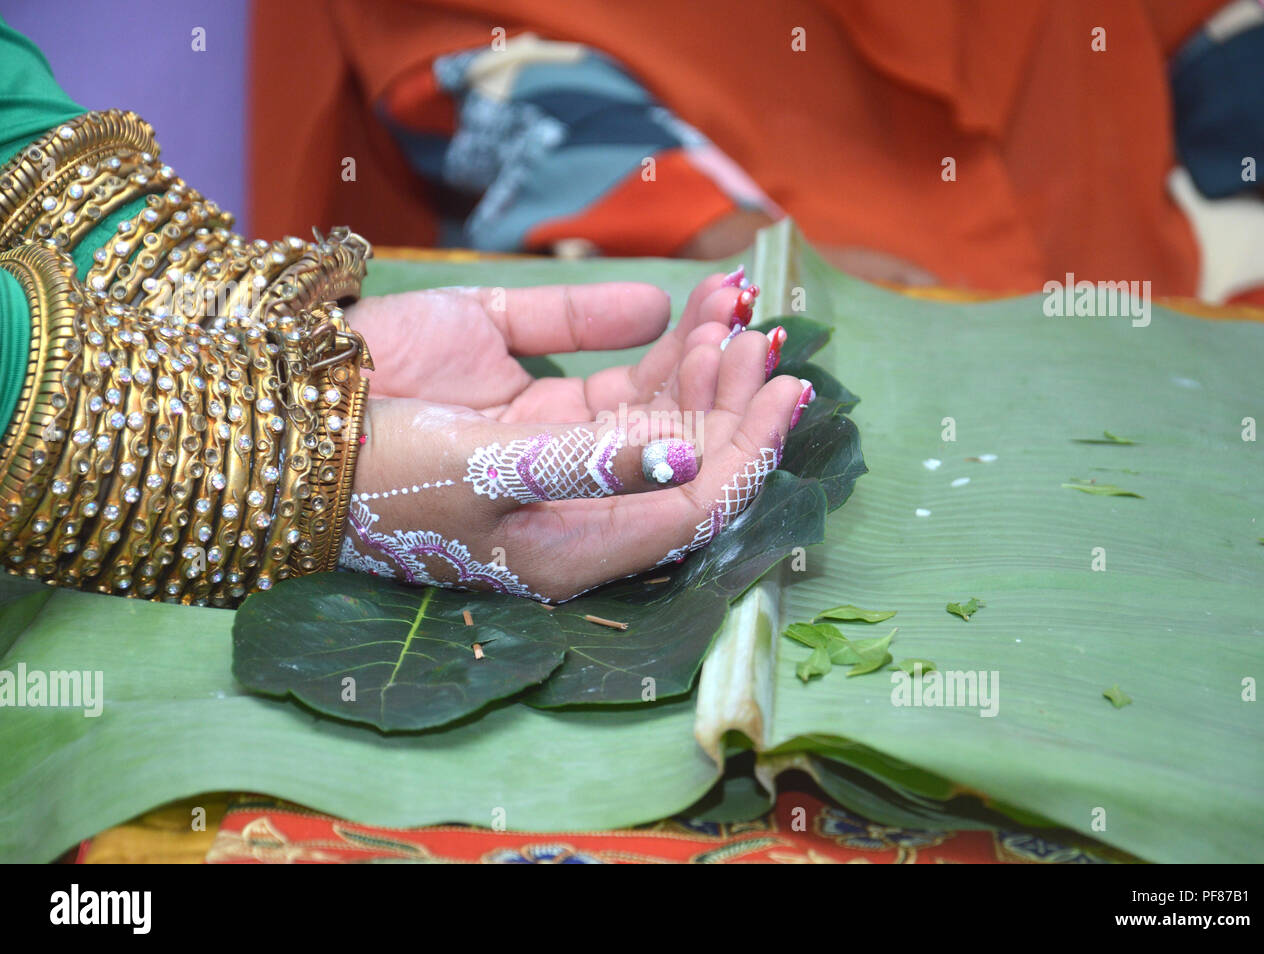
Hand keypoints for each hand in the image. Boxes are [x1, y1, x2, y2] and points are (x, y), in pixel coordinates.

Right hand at [339, 271, 813, 600]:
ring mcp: (549, 434)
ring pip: (650, 396)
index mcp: (574, 542)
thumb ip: (595, 464)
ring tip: (733, 303)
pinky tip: (681, 301)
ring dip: (697, 352)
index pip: (691, 505)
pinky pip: (596, 348)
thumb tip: (694, 455)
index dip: (748, 452)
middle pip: (681, 447)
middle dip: (728, 391)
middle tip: (762, 334)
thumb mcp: (487, 474)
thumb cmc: (375, 468)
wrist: (279, 412)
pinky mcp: (519, 378)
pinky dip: (643, 324)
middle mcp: (572, 495)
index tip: (789, 391)